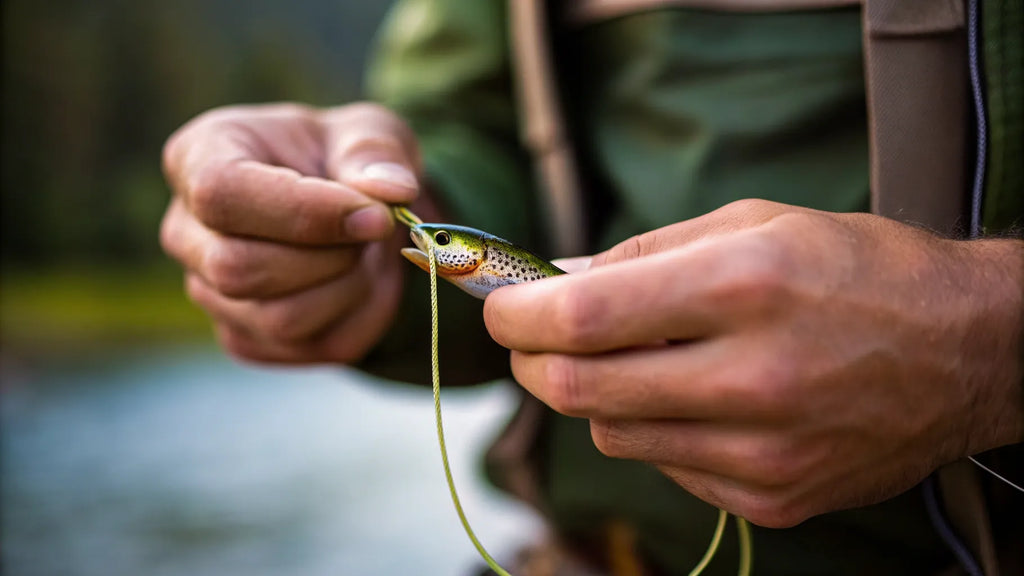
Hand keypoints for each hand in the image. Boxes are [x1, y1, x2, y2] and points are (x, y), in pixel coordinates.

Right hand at [161, 102, 430, 363]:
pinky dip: (354, 319)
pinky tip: (360, 282)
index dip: (303, 212)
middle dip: (330, 256)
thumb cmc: (345, 158)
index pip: (221, 194)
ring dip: (349, 289)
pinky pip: (306, 347)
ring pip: (278, 319)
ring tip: (366, 253)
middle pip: (239, 269)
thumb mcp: (370, 131)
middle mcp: (187, 229)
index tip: (375, 215)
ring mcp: (207, 290)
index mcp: (200, 155)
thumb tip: (392, 190)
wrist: (350, 208)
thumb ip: (376, 151)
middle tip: (375, 229)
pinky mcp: (244, 337)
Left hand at [484, 199, 1023, 526]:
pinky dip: (655, 430)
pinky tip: (694, 398)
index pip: (581, 318)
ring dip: (595, 395)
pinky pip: (667, 467)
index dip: (516, 315)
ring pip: (613, 434)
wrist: (966, 351)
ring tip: (634, 359)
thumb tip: (554, 279)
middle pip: (577, 390)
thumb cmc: (856, 267)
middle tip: (530, 340)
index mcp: (744, 286)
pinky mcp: (773, 500)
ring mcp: (764, 451)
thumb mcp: (753, 224)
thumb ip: (643, 255)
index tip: (499, 306)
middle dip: (531, 362)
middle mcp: (753, 377)